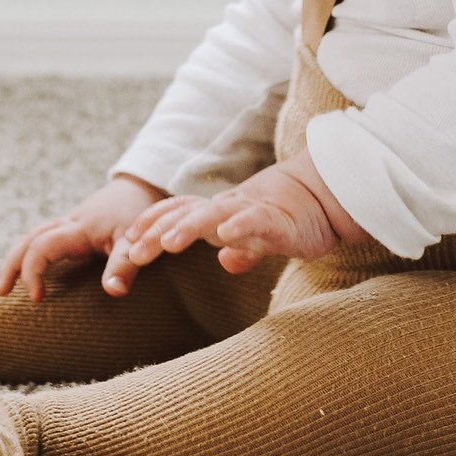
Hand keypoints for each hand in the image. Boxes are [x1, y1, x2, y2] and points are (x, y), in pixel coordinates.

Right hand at [0, 172, 168, 302]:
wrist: (141, 185)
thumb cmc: (138, 212)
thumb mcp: (135, 239)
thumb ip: (124, 264)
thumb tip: (113, 293)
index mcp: (79, 228)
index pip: (43, 247)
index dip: (33, 271)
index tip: (36, 298)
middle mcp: (68, 224)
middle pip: (29, 240)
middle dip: (11, 265)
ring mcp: (68, 224)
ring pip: (32, 236)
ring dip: (15, 259)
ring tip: (2, 286)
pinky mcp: (72, 227)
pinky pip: (42, 238)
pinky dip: (28, 253)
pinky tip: (25, 270)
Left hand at [104, 150, 371, 291]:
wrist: (328, 195)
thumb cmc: (292, 218)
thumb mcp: (262, 239)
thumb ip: (242, 250)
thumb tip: (226, 261)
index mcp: (221, 214)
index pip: (178, 213)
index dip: (152, 225)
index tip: (128, 243)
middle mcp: (230, 209)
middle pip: (185, 214)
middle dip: (156, 232)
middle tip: (132, 252)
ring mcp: (252, 212)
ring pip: (213, 215)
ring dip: (188, 227)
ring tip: (168, 244)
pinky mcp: (278, 221)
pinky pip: (255, 222)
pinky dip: (239, 227)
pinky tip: (225, 237)